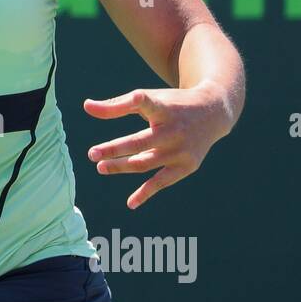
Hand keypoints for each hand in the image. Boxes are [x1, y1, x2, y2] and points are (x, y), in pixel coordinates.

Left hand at [82, 84, 231, 209]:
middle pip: (141, 142)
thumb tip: (86, 107)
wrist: (214, 113)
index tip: (134, 98)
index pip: (150, 103)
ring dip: (122, 167)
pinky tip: (131, 203)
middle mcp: (174, 130)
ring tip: (100, 167)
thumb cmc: (172, 105)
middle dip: (115, 149)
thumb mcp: (151, 98)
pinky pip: (162, 182)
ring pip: (146, 163)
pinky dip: (146, 193)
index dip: (140, 101)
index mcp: (164, 108)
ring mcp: (181, 150)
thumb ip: (117, 105)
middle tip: (91, 153)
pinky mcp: (187, 166)